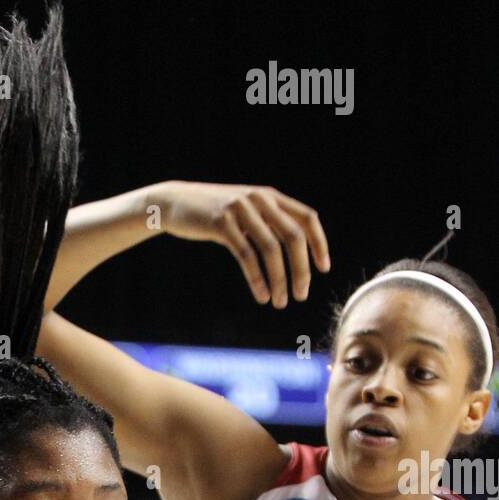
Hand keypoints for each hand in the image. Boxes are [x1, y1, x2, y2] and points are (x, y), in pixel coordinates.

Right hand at [157, 180, 329, 307]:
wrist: (175, 202)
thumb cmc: (212, 213)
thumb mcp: (244, 211)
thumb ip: (267, 222)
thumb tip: (292, 248)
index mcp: (270, 197)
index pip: (307, 218)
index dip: (319, 244)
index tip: (323, 269)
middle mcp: (259, 200)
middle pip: (293, 236)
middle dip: (301, 269)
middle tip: (301, 295)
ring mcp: (240, 210)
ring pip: (271, 248)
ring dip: (279, 279)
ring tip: (280, 302)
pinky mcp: (221, 224)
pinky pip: (246, 255)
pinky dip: (257, 278)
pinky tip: (261, 295)